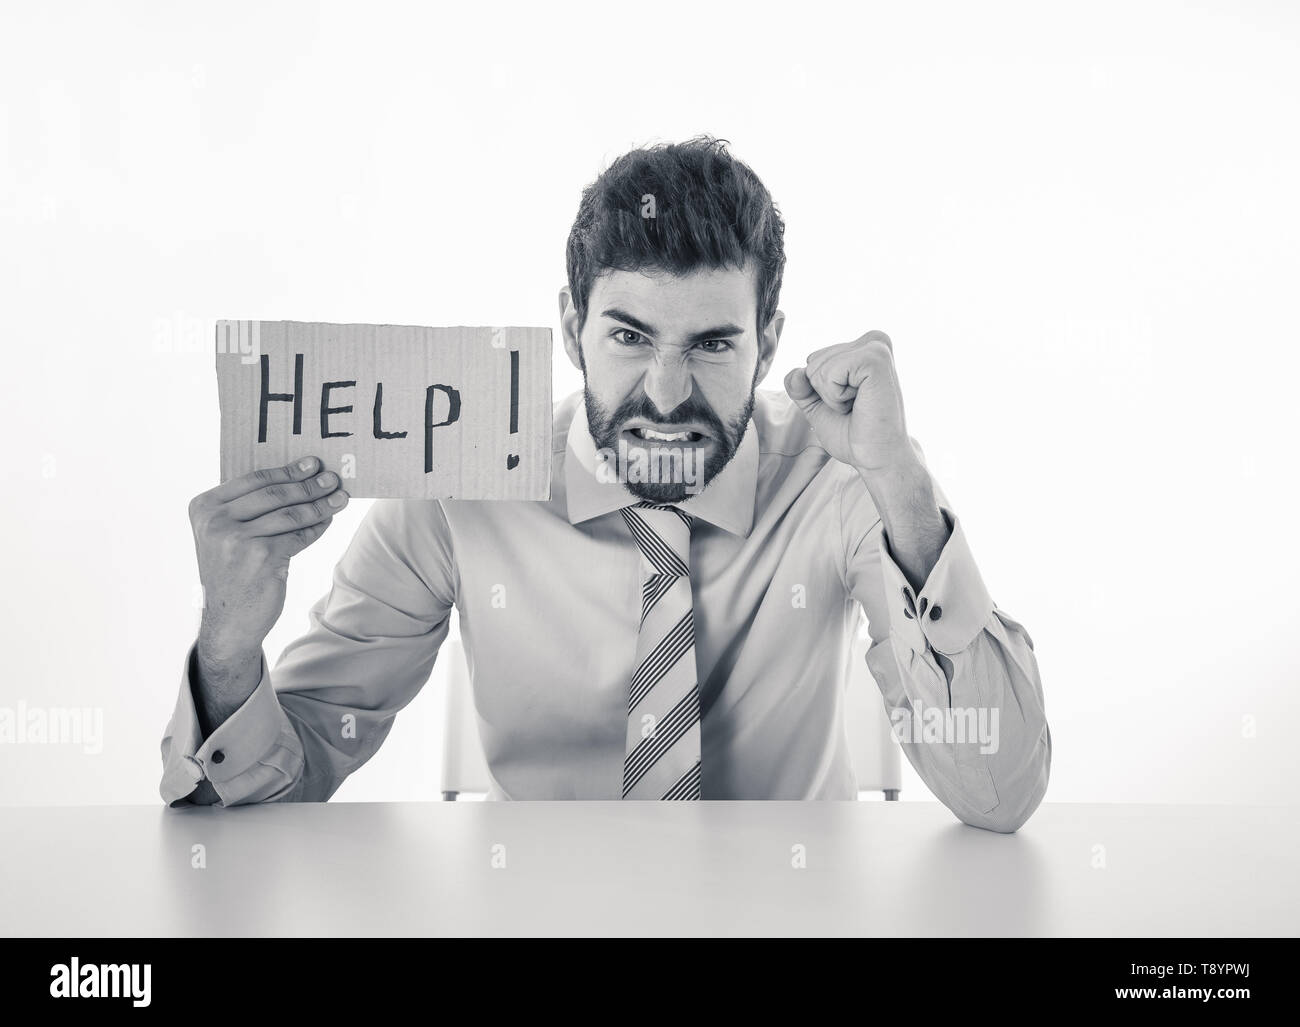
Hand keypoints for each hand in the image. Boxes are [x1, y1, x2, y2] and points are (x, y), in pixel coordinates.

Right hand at [189, 457, 347, 665]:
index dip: (286, 470)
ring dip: (320, 505)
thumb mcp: (226, 535)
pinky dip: (316, 528)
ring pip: (290, 514)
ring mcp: (237, 540)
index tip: (312, 463)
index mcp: (204, 508)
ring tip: (340, 498)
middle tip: (333, 478)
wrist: (228, 621)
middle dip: (308, 485)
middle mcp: (216, 521)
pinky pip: (298, 536)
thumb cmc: (232, 572)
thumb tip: (297, 477)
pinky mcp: (261, 557)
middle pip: (274, 494)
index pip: (253, 480)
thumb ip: (248, 508)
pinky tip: (327, 520)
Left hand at [783, 329, 915, 477]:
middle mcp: (872, 341)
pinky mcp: (876, 358)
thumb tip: (795, 372)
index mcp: (863, 348)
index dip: (819, 390)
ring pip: (818, 366)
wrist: (876, 457)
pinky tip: (860, 403)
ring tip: (858, 405)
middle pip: (813, 360)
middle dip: (824, 392)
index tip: (849, 404)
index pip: (813, 360)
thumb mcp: (817, 405)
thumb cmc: (853, 433)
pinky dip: (836, 396)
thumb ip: (800, 386)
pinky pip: (829, 372)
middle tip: (854, 407)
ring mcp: (876, 348)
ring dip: (831, 396)